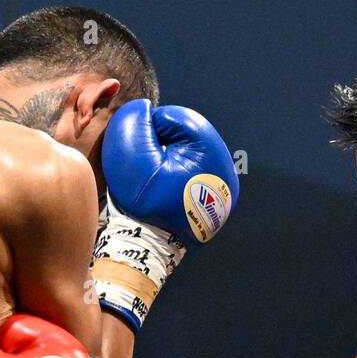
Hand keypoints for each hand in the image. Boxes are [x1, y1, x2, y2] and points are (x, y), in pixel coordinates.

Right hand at [92, 99, 238, 331]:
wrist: (150, 247)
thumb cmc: (142, 202)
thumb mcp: (132, 155)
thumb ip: (135, 122)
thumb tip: (144, 109)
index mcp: (210, 152)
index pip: (174, 119)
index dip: (148, 129)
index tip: (136, 149)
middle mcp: (225, 169)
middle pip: (185, 138)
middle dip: (161, 144)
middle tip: (144, 164)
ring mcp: (223, 188)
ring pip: (189, 157)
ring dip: (168, 160)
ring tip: (152, 178)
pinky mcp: (217, 203)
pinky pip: (194, 177)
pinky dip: (177, 177)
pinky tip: (163, 190)